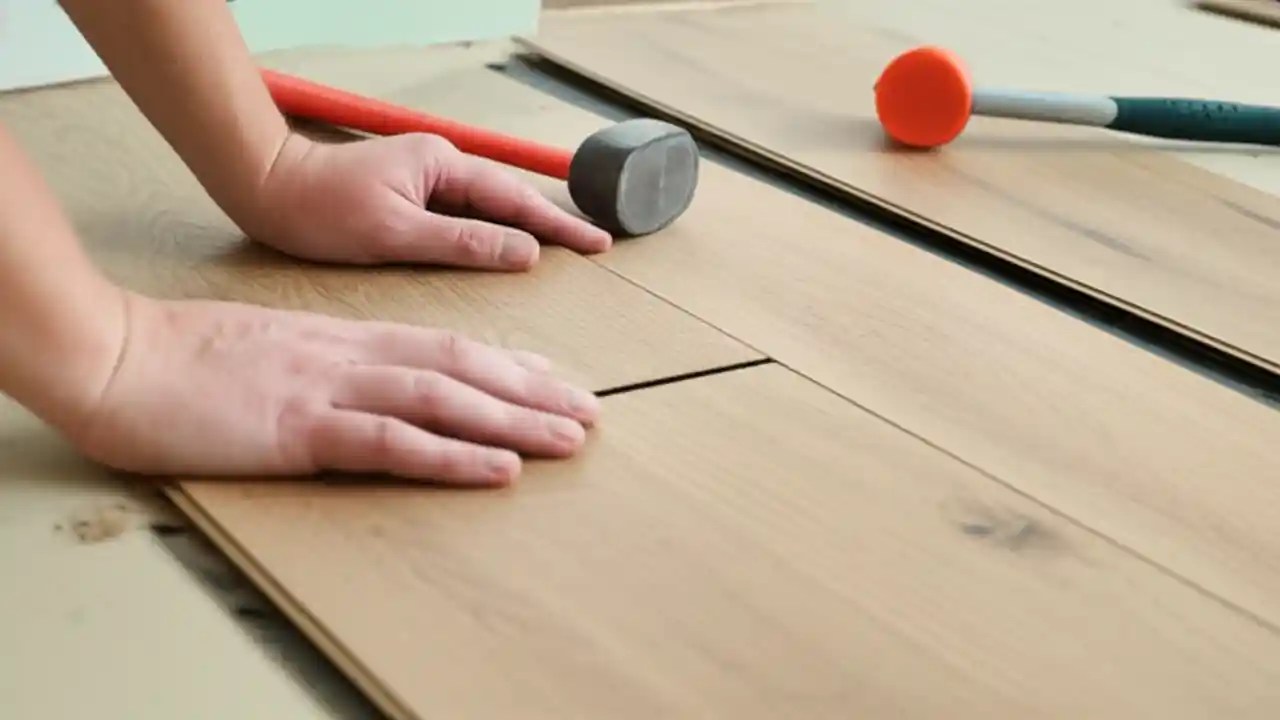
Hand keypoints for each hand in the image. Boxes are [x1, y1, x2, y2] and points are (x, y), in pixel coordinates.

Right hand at [65, 291, 599, 484]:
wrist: (119, 357)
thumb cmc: (190, 358)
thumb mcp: (276, 350)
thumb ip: (331, 363)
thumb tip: (373, 384)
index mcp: (347, 338)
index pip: (446, 344)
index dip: (509, 362)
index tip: (556, 378)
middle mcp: (352, 356)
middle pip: (463, 366)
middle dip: (534, 390)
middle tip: (590, 410)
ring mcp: (329, 389)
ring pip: (444, 399)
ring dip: (513, 420)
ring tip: (569, 438)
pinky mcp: (300, 429)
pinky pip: (392, 443)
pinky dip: (451, 455)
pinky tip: (496, 469)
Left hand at [240, 131, 612, 269]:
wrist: (267, 190)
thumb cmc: (320, 210)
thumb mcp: (396, 233)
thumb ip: (465, 243)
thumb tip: (526, 252)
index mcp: (441, 165)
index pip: (514, 199)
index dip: (558, 226)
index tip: (597, 242)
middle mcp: (440, 165)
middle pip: (509, 199)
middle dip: (553, 224)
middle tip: (596, 246)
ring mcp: (426, 179)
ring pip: (488, 208)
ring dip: (525, 229)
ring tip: (565, 250)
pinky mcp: (411, 196)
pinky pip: (465, 215)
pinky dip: (492, 232)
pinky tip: (508, 250)